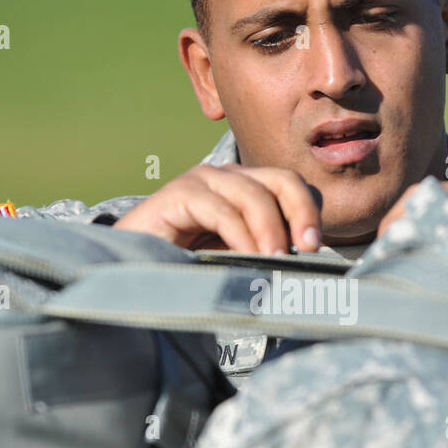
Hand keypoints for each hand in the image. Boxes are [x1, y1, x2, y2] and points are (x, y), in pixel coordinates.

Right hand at [114, 164, 321, 254]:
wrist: (132, 269)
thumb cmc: (188, 267)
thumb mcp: (239, 260)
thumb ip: (268, 255)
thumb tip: (308, 265)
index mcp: (248, 190)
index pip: (293, 186)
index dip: (310, 212)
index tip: (314, 249)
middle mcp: (228, 178)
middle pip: (282, 180)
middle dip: (301, 213)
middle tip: (306, 249)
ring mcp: (203, 181)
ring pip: (253, 194)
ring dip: (270, 231)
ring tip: (275, 262)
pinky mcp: (178, 193)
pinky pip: (220, 210)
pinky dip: (239, 236)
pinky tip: (244, 259)